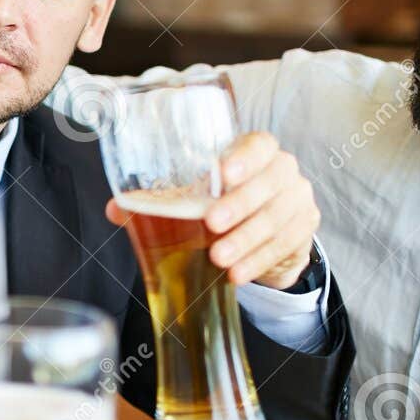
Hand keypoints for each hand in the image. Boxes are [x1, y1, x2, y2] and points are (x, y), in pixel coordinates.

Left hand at [104, 131, 318, 289]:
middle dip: (240, 205)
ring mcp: (298, 199)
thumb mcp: (194, 199)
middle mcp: (282, 170)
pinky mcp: (304, 230)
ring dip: (247, 240)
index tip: (223, 174)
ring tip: (219, 259)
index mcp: (254, 152)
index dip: (245, 157)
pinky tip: (237, 274)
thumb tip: (115, 208)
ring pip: (278, 218)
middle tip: (212, 224)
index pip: (259, 145)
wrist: (263, 236)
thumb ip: (160, 201)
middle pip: (270, 182)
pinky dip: (258, 261)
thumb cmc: (222, 206)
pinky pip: (285, 245)